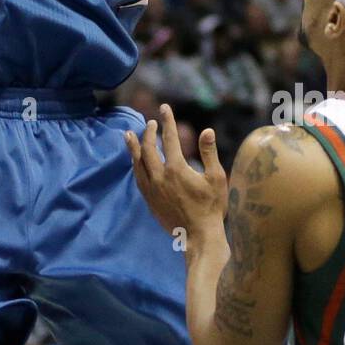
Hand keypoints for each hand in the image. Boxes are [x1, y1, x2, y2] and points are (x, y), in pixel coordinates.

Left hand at [125, 104, 227, 238]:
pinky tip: (135, 162)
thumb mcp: (216, 178)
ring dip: (134, 147)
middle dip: (149, 133)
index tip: (164, 108)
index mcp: (177, 168)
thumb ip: (209, 153)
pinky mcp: (149, 200)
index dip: (167, 121)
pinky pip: (138, 178)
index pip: (170, 138)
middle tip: (151, 123)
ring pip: (138, 163)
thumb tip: (207, 130)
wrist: (199, 237)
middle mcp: (160, 176)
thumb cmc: (212, 207)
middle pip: (149, 148)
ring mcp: (152, 189)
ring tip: (128, 135)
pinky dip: (135, 165)